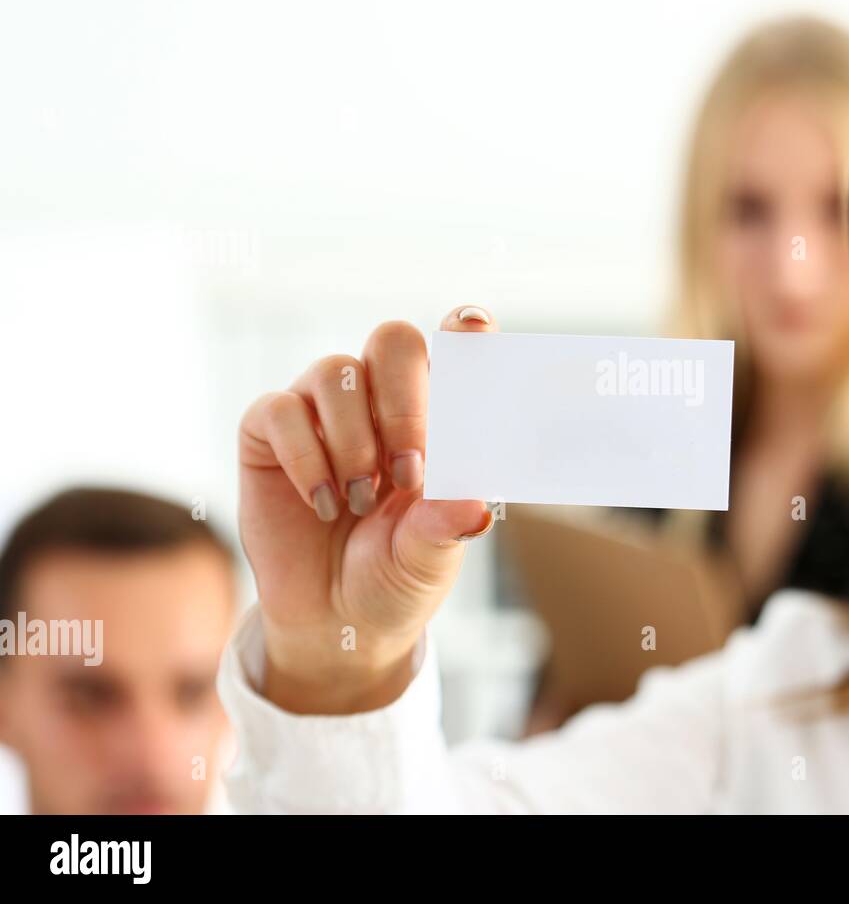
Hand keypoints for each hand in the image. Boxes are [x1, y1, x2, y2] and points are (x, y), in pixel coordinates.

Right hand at [237, 306, 498, 712]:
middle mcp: (381, 400)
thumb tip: (477, 507)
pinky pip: (282, 409)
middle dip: (404, 401)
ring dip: (354, 441)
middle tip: (410, 470)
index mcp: (437, 417)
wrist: (334, 619)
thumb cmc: (395, 575)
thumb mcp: (429, 558)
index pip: (455, 350)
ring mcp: (324, 411)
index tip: (470, 328)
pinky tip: (323, 503)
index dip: (465, 330)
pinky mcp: (269, 432)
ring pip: (336, 372)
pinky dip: (306, 458)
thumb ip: (446, 526)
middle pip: (393, 340)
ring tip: (362, 501)